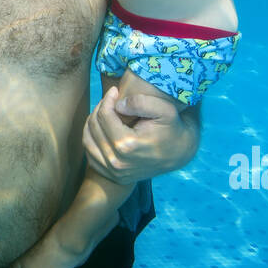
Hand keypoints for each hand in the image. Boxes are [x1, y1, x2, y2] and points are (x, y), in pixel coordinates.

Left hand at [82, 86, 200, 185]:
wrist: (179, 153)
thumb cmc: (172, 128)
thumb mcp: (164, 109)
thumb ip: (140, 102)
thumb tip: (117, 104)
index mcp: (127, 145)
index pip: (104, 116)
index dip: (107, 99)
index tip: (115, 91)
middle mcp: (117, 162)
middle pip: (94, 127)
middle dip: (100, 108)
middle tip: (111, 100)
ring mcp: (114, 172)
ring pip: (88, 141)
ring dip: (93, 123)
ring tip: (105, 112)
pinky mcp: (114, 176)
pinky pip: (91, 155)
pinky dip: (92, 139)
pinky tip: (103, 129)